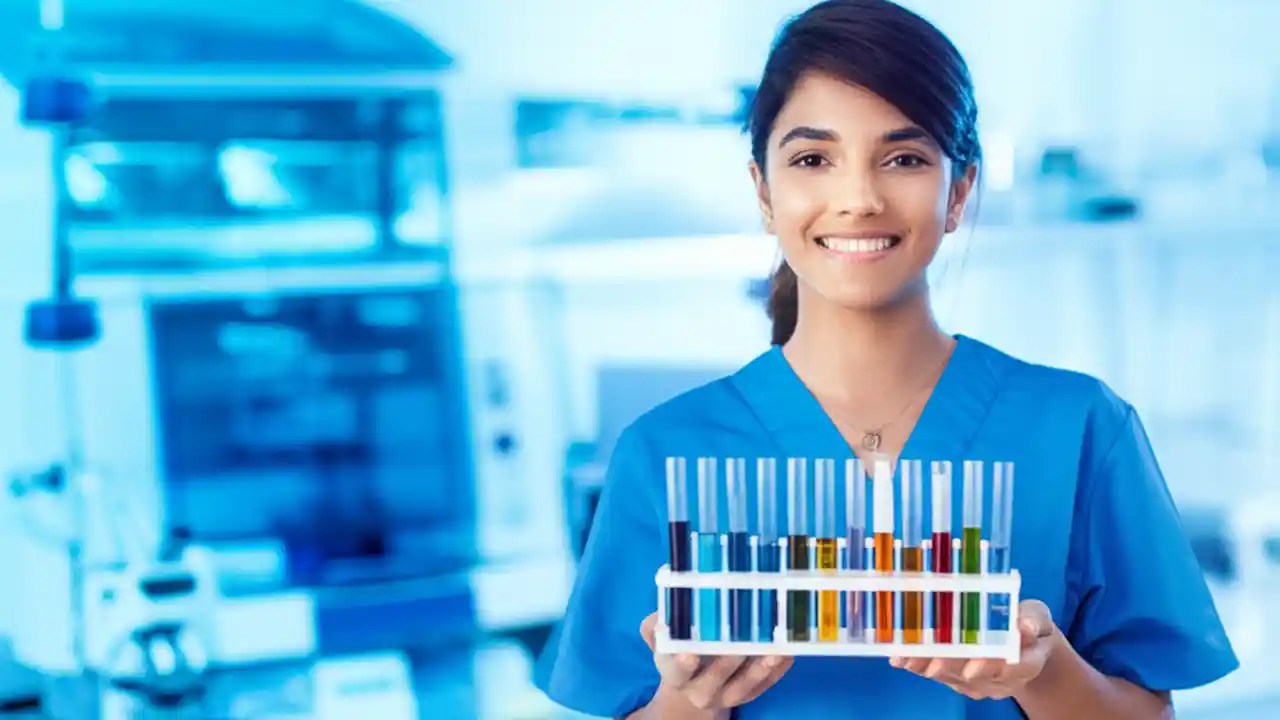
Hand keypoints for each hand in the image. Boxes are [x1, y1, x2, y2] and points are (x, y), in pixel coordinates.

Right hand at [639, 612, 793, 710]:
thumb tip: (665, 608)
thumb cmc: (678, 650)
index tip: (690, 652)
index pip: (676, 671)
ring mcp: (727, 695)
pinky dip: (777, 670)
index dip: (683, 664)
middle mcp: (700, 689)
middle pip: (715, 678)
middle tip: (742, 641)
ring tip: (775, 650)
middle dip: (729, 660)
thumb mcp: (662, 640)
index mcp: (675, 674)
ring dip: (760, 668)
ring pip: (745, 685)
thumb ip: (656, 625)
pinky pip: (765, 686)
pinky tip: (787, 652)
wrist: (693, 685)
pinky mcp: (749, 694)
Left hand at [889, 599, 1057, 700]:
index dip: (992, 667)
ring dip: (929, 667)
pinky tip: (901, 657)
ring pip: (952, 677)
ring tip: (909, 657)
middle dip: (951, 667)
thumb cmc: (1028, 622)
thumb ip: (1034, 619)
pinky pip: (939, 675)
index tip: (974, 667)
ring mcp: (980, 683)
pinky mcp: (960, 681)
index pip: (1014, 669)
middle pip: (976, 676)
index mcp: (1029, 661)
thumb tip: (1026, 626)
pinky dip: (920, 665)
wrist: (1024, 642)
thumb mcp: (1037, 614)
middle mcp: (1003, 679)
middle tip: (932, 662)